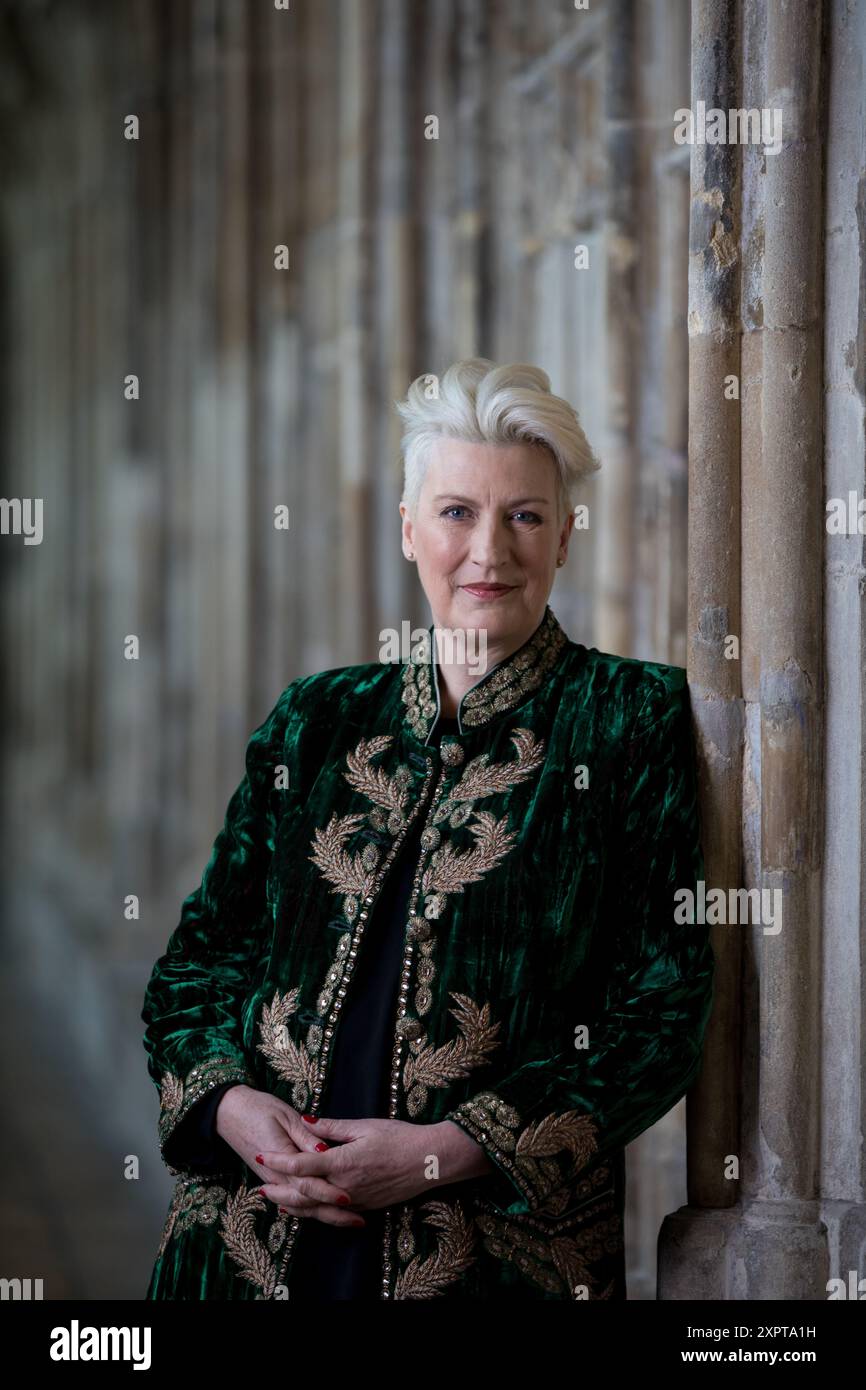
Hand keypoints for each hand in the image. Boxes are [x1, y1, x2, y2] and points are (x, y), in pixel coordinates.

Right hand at [214, 1086, 361, 1227]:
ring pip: (300, 1205)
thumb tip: (325, 1150)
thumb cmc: (258, 1109)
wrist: (228, 1113)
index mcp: (283, 1158)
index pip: (309, 1182)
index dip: (329, 1192)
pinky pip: (292, 1200)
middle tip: (358, 1220)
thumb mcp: (285, 1116)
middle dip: (332, 1213)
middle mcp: (277, 1176)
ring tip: (349, 1221)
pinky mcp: (272, 1180)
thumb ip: (306, 1136)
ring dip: (324, 1215)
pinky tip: (323, 1212)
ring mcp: (273, 1181)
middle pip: (307, 1201)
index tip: (349, 1199)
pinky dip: (309, 1210)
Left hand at [256, 1115, 494, 1214]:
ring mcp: (354, 1200)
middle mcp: (344, 1186)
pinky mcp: (363, 1207)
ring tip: (275, 1199)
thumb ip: (332, 1126)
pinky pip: (331, 1212)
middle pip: (302, 1193)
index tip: (260, 1153)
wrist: (429, 1162)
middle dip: (279, 1189)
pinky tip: (305, 1207)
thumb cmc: (399, 1137)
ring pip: (315, 1207)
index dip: (278, 1159)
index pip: (301, 1163)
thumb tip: (306, 1119)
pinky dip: (314, 1210)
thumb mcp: (364, 1126)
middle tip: (259, 1185)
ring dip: (292, 1204)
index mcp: (342, 1162)